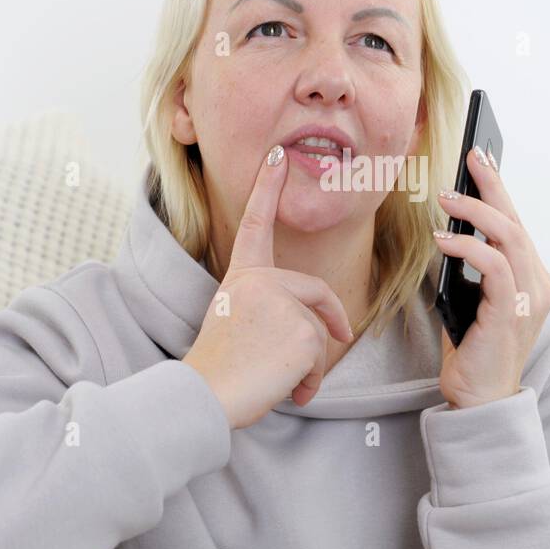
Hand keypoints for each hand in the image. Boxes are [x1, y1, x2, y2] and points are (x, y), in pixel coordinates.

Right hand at [183, 144, 354, 428]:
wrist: (205, 394)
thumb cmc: (217, 368)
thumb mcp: (237, 324)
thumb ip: (269, 311)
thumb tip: (315, 332)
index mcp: (242, 276)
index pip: (255, 223)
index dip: (266, 186)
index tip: (276, 154)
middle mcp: (261, 280)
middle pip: (317, 292)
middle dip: (335, 318)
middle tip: (344, 336)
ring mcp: (283, 302)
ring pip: (320, 332)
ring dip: (310, 367)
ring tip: (281, 384)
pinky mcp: (303, 329)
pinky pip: (322, 356)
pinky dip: (311, 382)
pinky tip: (290, 392)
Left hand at [432, 145, 549, 408]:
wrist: (479, 400)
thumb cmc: (472, 351)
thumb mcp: (469, 299)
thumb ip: (471, 269)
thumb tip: (449, 229)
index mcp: (531, 280)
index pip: (516, 226)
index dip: (499, 191)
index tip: (481, 160)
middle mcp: (537, 285)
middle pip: (517, 223)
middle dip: (493, 186)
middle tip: (472, 157)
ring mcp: (528, 299)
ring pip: (510, 238)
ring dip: (476, 212)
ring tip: (446, 198)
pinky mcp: (510, 313)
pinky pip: (494, 266)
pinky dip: (469, 247)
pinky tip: (444, 239)